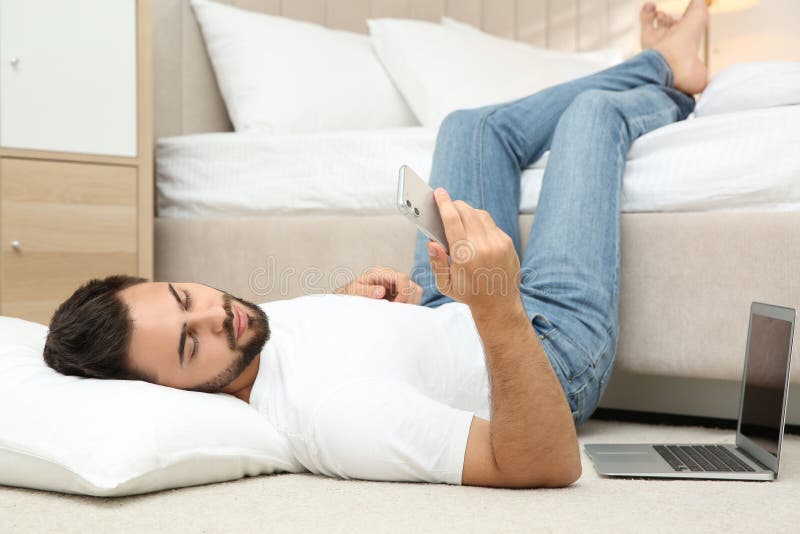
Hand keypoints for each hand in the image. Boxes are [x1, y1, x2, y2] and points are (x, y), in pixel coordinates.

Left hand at [334, 266, 422, 304]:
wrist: (350, 295)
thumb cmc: (352, 292)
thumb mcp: (355, 291)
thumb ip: (367, 291)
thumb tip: (381, 291)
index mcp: (381, 273)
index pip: (402, 278)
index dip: (403, 292)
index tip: (397, 305)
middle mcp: (392, 276)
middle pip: (412, 285)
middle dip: (408, 300)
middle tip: (396, 311)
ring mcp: (397, 284)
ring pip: (416, 291)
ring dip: (410, 303)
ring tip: (397, 311)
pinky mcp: (400, 293)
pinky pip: (413, 298)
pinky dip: (409, 305)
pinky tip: (398, 311)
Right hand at [427, 188, 520, 312]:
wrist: (499, 304)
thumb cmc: (469, 294)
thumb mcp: (445, 285)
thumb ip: (437, 262)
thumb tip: (431, 243)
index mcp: (464, 256)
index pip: (452, 220)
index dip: (444, 203)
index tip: (438, 192)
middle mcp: (483, 247)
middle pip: (466, 212)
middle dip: (454, 205)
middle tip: (446, 206)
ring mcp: (497, 243)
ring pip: (479, 214)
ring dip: (467, 212)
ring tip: (459, 218)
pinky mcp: (507, 242)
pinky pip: (490, 223)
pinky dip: (479, 221)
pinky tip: (473, 230)